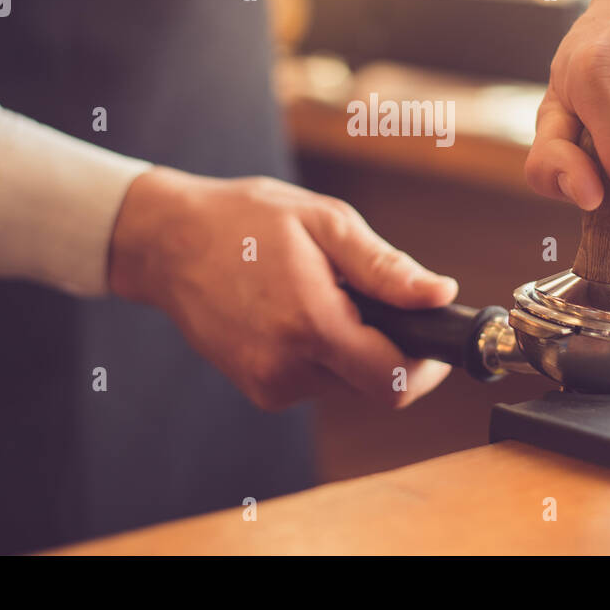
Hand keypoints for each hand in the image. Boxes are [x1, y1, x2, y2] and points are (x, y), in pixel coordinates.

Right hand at [107, 168, 458, 409]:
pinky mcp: (257, 388)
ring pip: (346, 383)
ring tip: (320, 294)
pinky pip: (315, 381)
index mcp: (311, 324)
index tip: (434, 338)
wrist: (169, 243)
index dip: (427, 365)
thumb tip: (440, 294)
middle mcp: (288, 367)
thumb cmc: (245, 221)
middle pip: (374, 385)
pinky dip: (322, 352)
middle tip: (366, 297)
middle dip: (388, 348)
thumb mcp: (325, 223)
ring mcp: (268, 383)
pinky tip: (296, 311)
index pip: (395, 380)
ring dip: (352, 347)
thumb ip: (386, 268)